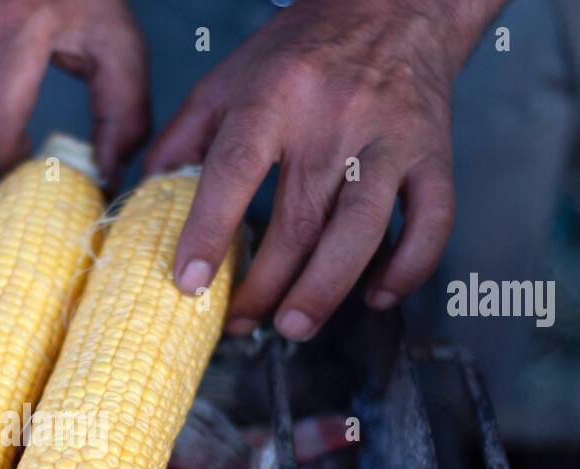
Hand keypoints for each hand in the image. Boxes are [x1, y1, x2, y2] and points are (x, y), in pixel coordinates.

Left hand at [146, 0, 504, 339]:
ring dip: (325, 291)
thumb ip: (184, 137)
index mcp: (275, 96)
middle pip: (298, 220)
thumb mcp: (229, 78)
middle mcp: (335, 118)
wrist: (398, 4)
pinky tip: (376, 297)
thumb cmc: (303, 50)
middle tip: (240, 323)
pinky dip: (407, 269)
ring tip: (293, 327)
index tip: (190, 283)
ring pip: (360, 231)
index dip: (209, 232)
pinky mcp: (433, 154)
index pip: (235, 171)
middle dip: (265, 286)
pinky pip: (431, 222)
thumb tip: (146, 197)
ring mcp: (390, 138)